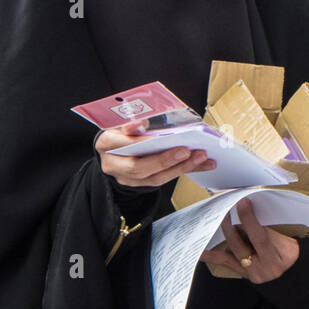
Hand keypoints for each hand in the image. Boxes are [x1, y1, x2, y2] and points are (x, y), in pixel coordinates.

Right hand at [95, 120, 216, 186]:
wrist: (113, 153)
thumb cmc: (121, 134)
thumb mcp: (122, 124)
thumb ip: (134, 124)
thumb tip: (145, 122)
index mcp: (106, 144)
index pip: (121, 143)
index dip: (138, 139)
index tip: (154, 133)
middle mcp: (113, 164)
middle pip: (139, 166)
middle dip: (164, 159)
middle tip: (186, 150)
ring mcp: (126, 178)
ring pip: (154, 178)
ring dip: (181, 167)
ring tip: (200, 157)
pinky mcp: (141, 185)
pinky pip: (165, 179)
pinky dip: (185, 170)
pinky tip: (202, 164)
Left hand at [198, 198, 305, 282]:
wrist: (299, 278)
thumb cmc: (299, 253)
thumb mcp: (296, 240)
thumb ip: (279, 227)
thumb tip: (263, 207)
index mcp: (283, 255)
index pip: (261, 236)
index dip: (250, 219)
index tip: (243, 202)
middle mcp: (266, 267)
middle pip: (244, 244)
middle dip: (232, 224)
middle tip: (225, 206)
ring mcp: (254, 273)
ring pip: (233, 253)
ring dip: (223, 234)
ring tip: (213, 219)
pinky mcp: (246, 275)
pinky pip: (228, 264)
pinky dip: (213, 256)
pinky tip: (200, 250)